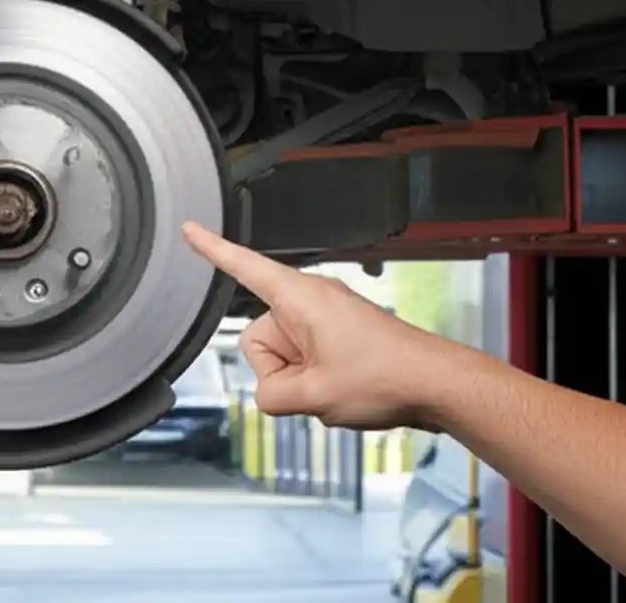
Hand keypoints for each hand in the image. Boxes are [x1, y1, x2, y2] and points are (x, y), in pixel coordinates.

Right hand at [183, 223, 459, 429]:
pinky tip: (346, 388)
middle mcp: (309, 300)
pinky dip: (317, 380)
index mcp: (299, 298)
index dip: (212, 250)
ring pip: (283, 355)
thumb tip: (269, 394)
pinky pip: (305, 359)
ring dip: (301, 379)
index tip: (189, 230)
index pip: (244, 267)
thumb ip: (272, 395)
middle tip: (318, 384)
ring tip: (338, 387)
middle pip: (259, 337)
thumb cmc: (386, 376)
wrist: (436, 383)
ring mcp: (324, 318)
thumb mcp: (315, 396)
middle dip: (278, 369)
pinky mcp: (338, 335)